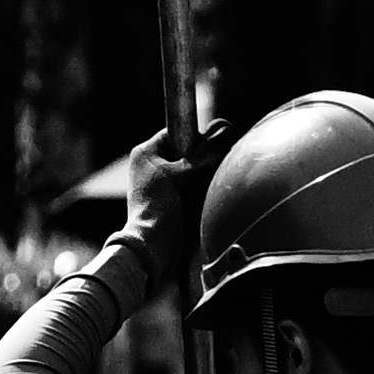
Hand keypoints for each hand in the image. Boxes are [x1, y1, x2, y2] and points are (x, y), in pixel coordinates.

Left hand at [113, 123, 203, 256]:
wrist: (155, 246)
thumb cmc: (164, 206)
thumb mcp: (190, 172)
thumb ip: (210, 149)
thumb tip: (226, 127)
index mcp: (147, 153)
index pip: (180, 131)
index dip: (198, 139)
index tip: (209, 151)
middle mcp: (150, 166)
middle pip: (189, 152)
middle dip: (203, 161)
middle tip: (208, 173)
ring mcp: (158, 185)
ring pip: (192, 171)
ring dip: (204, 179)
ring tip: (203, 192)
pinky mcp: (168, 202)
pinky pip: (191, 189)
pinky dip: (200, 193)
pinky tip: (201, 203)